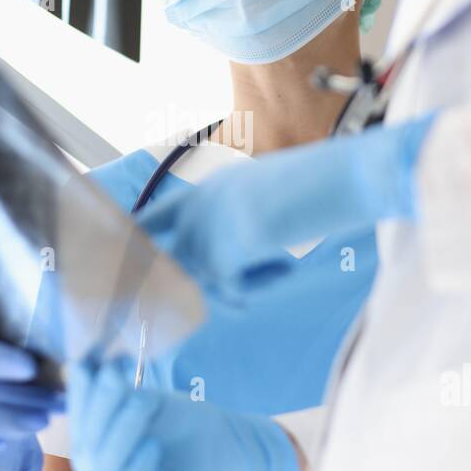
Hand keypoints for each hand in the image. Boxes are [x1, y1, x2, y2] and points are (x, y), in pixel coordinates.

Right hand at [68, 360, 299, 470]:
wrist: (232, 449)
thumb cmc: (188, 424)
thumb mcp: (149, 402)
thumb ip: (114, 393)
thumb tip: (79, 366)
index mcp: (97, 448)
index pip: (79, 423)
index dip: (81, 395)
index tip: (91, 364)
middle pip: (86, 447)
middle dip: (100, 408)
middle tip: (114, 376)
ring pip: (104, 470)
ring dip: (121, 431)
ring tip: (143, 401)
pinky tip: (152, 446)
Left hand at [137, 113, 437, 292]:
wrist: (336, 176)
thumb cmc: (315, 182)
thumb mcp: (265, 195)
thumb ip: (237, 223)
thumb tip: (223, 266)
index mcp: (206, 189)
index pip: (154, 218)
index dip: (142, 241)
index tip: (134, 260)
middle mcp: (197, 207)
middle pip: (171, 261)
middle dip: (197, 281)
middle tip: (229, 294)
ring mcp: (206, 229)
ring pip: (204, 282)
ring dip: (242, 285)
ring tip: (280, 267)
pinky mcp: (222, 253)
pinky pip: (231, 291)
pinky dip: (261, 287)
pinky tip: (286, 266)